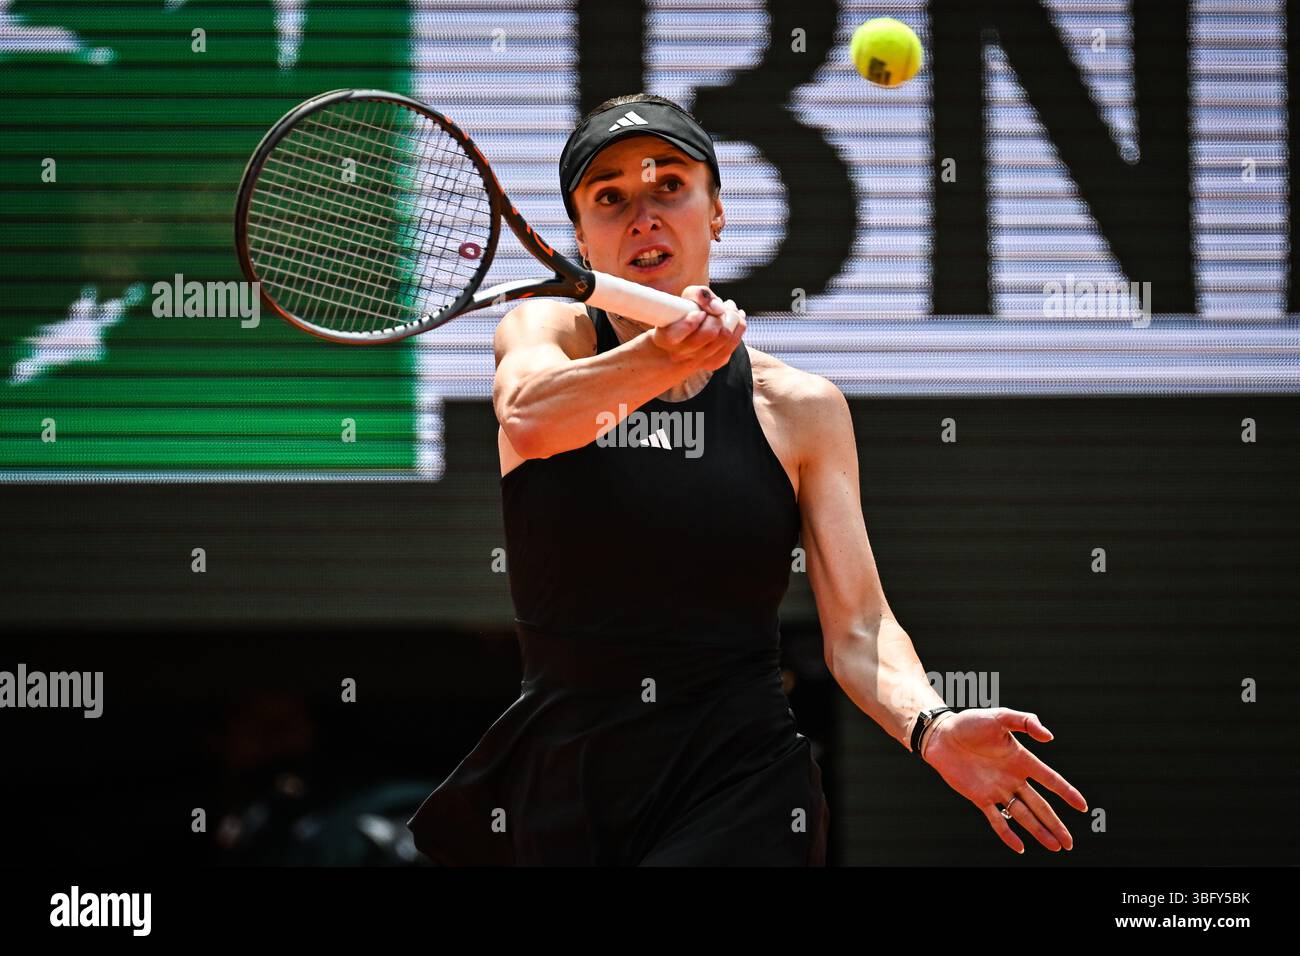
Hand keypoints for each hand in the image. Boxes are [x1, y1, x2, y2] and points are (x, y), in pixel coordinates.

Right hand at [650, 285, 745, 371]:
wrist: (677, 343)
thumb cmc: (680, 314)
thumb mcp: (683, 299)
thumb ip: (699, 295)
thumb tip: (720, 308)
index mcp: (667, 338)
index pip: (682, 331)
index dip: (693, 320)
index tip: (698, 312)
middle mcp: (681, 354)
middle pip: (711, 332)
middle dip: (719, 315)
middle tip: (719, 306)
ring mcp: (698, 361)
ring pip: (725, 337)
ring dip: (732, 318)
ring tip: (728, 308)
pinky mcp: (713, 363)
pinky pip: (734, 343)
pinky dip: (739, 327)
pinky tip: (732, 318)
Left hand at [921, 707, 1087, 853]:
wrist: (942, 734)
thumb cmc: (970, 722)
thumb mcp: (1000, 717)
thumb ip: (1026, 721)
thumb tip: (1049, 736)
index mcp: (1021, 759)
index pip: (1050, 780)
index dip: (1067, 793)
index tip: (1083, 807)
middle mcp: (1013, 778)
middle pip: (1040, 806)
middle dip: (1055, 824)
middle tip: (1070, 843)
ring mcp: (997, 789)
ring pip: (1023, 816)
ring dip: (1039, 832)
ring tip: (1055, 848)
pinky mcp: (980, 797)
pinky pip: (997, 819)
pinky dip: (1008, 834)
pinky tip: (1020, 847)